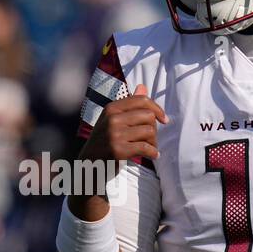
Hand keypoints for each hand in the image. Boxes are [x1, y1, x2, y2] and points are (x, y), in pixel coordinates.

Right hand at [71, 84, 165, 219]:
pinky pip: (146, 148)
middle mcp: (112, 118)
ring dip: (154, 142)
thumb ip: (129, 105)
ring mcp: (114, 134)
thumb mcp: (113, 120)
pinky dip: (153, 153)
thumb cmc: (104, 141)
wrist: (88, 164)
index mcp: (111, 108)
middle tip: (151, 139)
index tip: (164, 120)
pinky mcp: (118, 150)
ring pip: (149, 131)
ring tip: (150, 148)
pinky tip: (153, 156)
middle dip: (154, 129)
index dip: (157, 109)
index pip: (142, 100)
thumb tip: (142, 87)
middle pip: (148, 116)